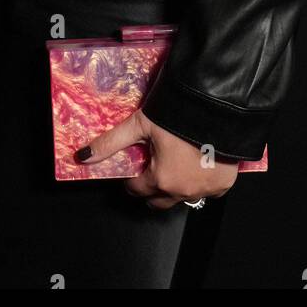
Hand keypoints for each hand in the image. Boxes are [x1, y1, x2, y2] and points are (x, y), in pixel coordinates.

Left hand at [76, 109, 238, 209]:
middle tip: (151, 163)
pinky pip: (206, 190)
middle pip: (158, 200)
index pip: (137, 189)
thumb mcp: (140, 124)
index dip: (132, 177)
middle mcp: (184, 192)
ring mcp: (206, 190)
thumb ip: (111, 143)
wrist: (218, 106)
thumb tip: (82, 156)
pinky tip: (195, 161)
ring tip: (174, 158)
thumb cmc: (177, 114)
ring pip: (183, 196)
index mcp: (161, 180)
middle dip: (151, 186)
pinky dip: (199, 180)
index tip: (134, 164)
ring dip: (176, 184)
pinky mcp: (224, 184)